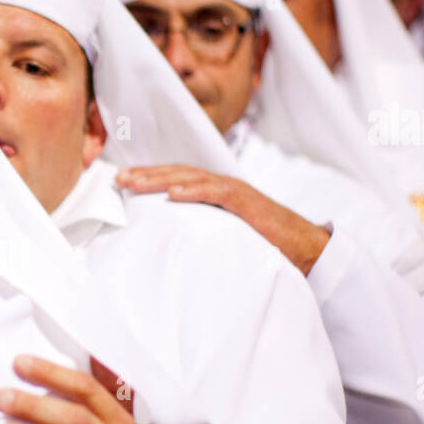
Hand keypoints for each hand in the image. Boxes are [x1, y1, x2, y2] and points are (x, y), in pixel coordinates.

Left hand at [117, 165, 330, 274]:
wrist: (306, 249)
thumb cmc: (266, 246)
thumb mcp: (225, 237)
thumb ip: (202, 234)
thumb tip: (172, 246)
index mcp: (215, 194)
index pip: (176, 180)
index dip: (150, 178)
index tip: (122, 183)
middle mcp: (222, 187)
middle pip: (178, 174)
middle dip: (147, 175)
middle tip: (117, 178)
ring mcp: (235, 192)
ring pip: (191, 178)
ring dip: (160, 179)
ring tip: (134, 183)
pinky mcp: (248, 203)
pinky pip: (217, 193)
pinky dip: (194, 190)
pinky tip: (173, 195)